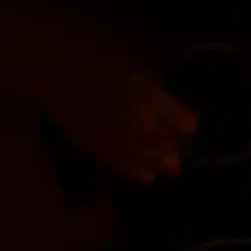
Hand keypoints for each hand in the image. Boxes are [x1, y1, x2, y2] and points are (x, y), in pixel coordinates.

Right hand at [42, 42, 198, 187]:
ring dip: (161, 162)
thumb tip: (184, 126)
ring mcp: (120, 140)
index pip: (183, 123)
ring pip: (151, 159)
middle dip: (175, 147)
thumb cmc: (102, 75)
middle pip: (168, 145)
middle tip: (177, 148)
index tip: (186, 125)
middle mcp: (138, 122)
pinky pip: (127, 168)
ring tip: (170, 166)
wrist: (63, 84)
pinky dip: (140, 173)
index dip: (186, 125)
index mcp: (149, 99)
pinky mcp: (103, 152)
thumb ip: (161, 103)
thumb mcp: (139, 81)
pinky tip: (148, 176)